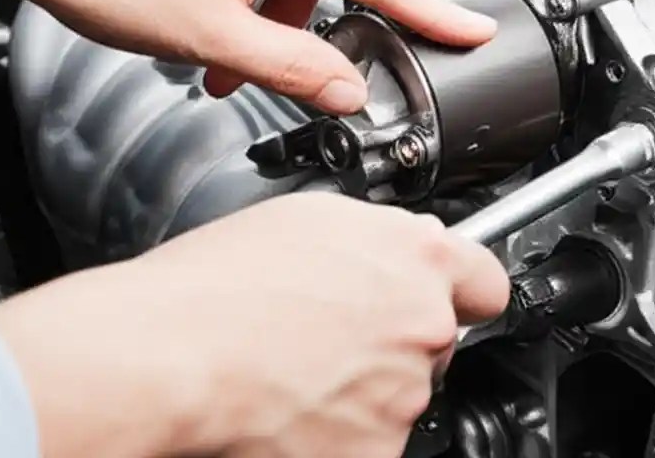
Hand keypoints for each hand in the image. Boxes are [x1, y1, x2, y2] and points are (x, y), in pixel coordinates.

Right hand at [0, 193, 508, 457]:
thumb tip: (390, 249)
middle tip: (329, 332)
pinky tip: (290, 406)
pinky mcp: (374, 451)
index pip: (485, 282)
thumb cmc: (218, 284)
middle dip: (394, 337)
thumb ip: (376, 237)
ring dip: (363, 386)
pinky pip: (369, 440)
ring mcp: (402, 395)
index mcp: (419, 259)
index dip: (462, 289)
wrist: (169, 356)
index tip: (449, 297)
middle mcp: (424, 326)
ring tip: (294, 367)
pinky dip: (338, 432)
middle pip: (434, 339)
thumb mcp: (310, 219)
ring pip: (398, 392)